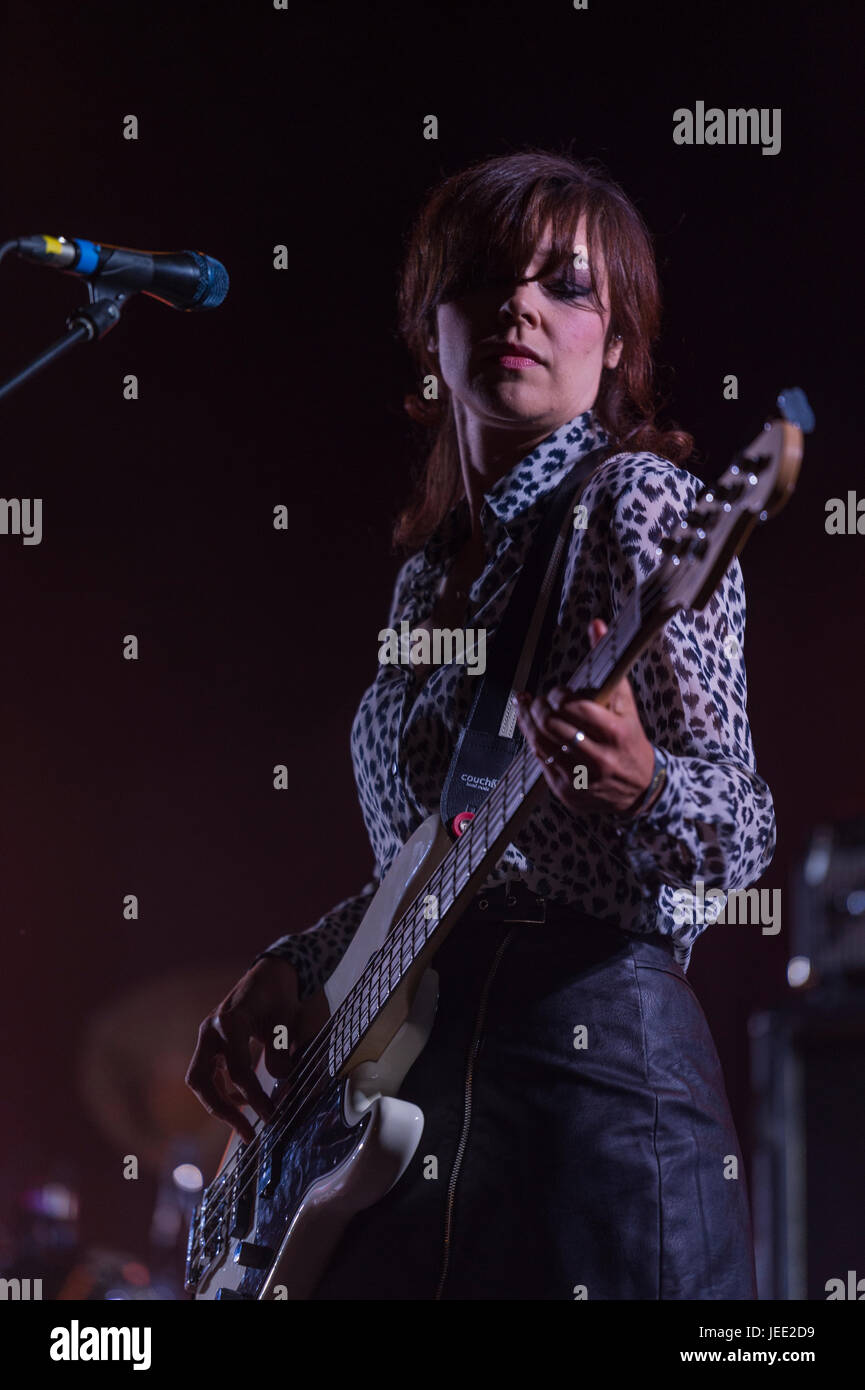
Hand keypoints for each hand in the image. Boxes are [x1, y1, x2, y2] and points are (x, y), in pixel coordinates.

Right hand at [185, 956, 300, 1142]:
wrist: (271, 973)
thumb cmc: (280, 994)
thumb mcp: (287, 1019)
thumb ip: (282, 1050)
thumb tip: (281, 1084)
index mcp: (230, 1021)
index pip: (237, 1070)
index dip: (255, 1097)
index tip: (272, 1116)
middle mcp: (211, 1030)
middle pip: (201, 1080)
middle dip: (221, 1111)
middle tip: (247, 1134)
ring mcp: (208, 1037)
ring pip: (200, 1080)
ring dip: (219, 1105)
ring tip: (245, 1127)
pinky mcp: (211, 1044)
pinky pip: (209, 1074)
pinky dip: (223, 1091)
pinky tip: (244, 1103)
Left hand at [513, 618, 655, 817]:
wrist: (640, 790)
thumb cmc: (630, 738)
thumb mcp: (625, 703)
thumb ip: (610, 664)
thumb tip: (596, 625)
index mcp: (615, 733)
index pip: (575, 708)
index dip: (559, 696)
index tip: (558, 692)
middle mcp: (599, 757)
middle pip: (552, 726)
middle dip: (540, 708)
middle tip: (539, 700)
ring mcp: (581, 778)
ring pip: (541, 744)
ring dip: (529, 723)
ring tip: (528, 709)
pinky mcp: (567, 792)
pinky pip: (541, 763)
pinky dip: (535, 743)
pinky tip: (533, 731)